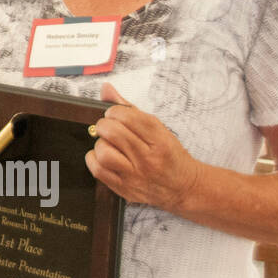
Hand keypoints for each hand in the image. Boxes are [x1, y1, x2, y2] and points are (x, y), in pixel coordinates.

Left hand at [86, 83, 201, 211]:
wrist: (183, 188)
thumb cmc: (169, 156)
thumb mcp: (158, 129)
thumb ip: (129, 109)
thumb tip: (106, 89)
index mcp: (159, 140)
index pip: (128, 116)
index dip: (114, 111)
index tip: (115, 115)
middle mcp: (148, 158)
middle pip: (113, 132)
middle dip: (104, 125)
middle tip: (108, 128)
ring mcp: (135, 175)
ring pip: (103, 152)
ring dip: (100, 144)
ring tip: (108, 144)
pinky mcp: (124, 188)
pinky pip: (98, 171)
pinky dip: (94, 159)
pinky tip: (104, 156)